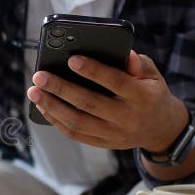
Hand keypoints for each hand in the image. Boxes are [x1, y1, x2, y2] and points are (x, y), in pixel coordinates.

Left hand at [25, 50, 188, 151]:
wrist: (161, 130)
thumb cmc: (151, 93)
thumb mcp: (153, 75)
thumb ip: (138, 63)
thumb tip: (123, 52)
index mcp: (142, 97)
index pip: (115, 82)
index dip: (93, 70)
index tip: (71, 59)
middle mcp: (127, 118)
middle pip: (89, 103)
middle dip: (61, 89)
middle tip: (39, 76)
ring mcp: (113, 134)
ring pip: (77, 122)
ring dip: (52, 106)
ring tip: (34, 92)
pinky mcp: (103, 143)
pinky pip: (75, 134)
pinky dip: (56, 121)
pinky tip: (43, 107)